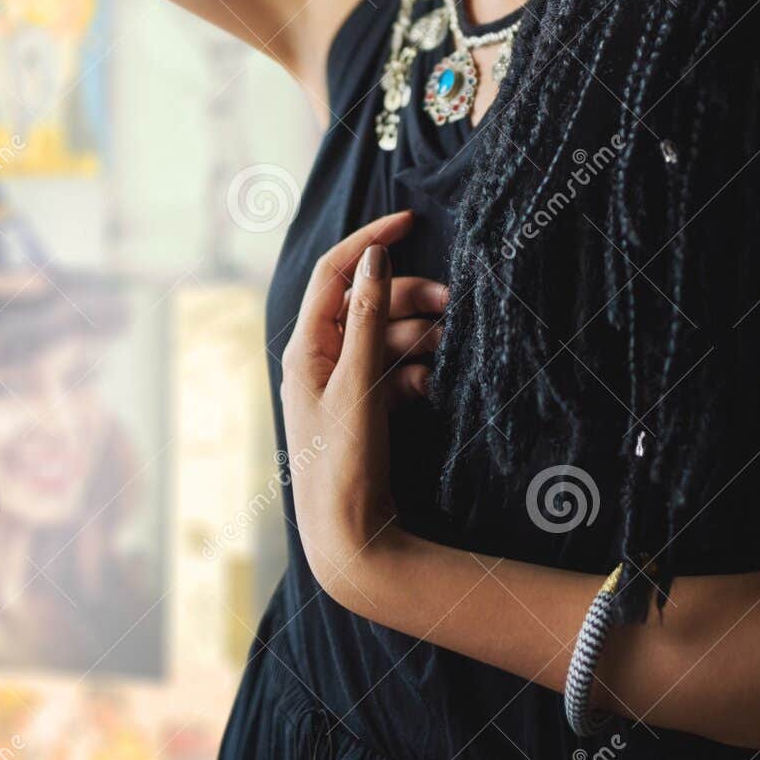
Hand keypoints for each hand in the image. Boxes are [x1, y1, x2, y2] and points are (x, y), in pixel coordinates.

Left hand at [279, 209, 415, 613]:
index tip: (410, 220)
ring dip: (419, 335)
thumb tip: (374, 256)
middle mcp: (319, 359)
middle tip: (453, 302)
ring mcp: (342, 383)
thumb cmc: (343, 463)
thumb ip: (367, 317)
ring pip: (387, 336)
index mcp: (306, 347)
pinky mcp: (364, 408)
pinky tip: (434, 384)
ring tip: (448, 346)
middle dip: (410, 297)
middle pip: (368, 302)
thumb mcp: (358, 383)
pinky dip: (416, 370)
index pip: (336, 272)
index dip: (370, 240)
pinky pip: (394, 370)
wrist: (348, 539)